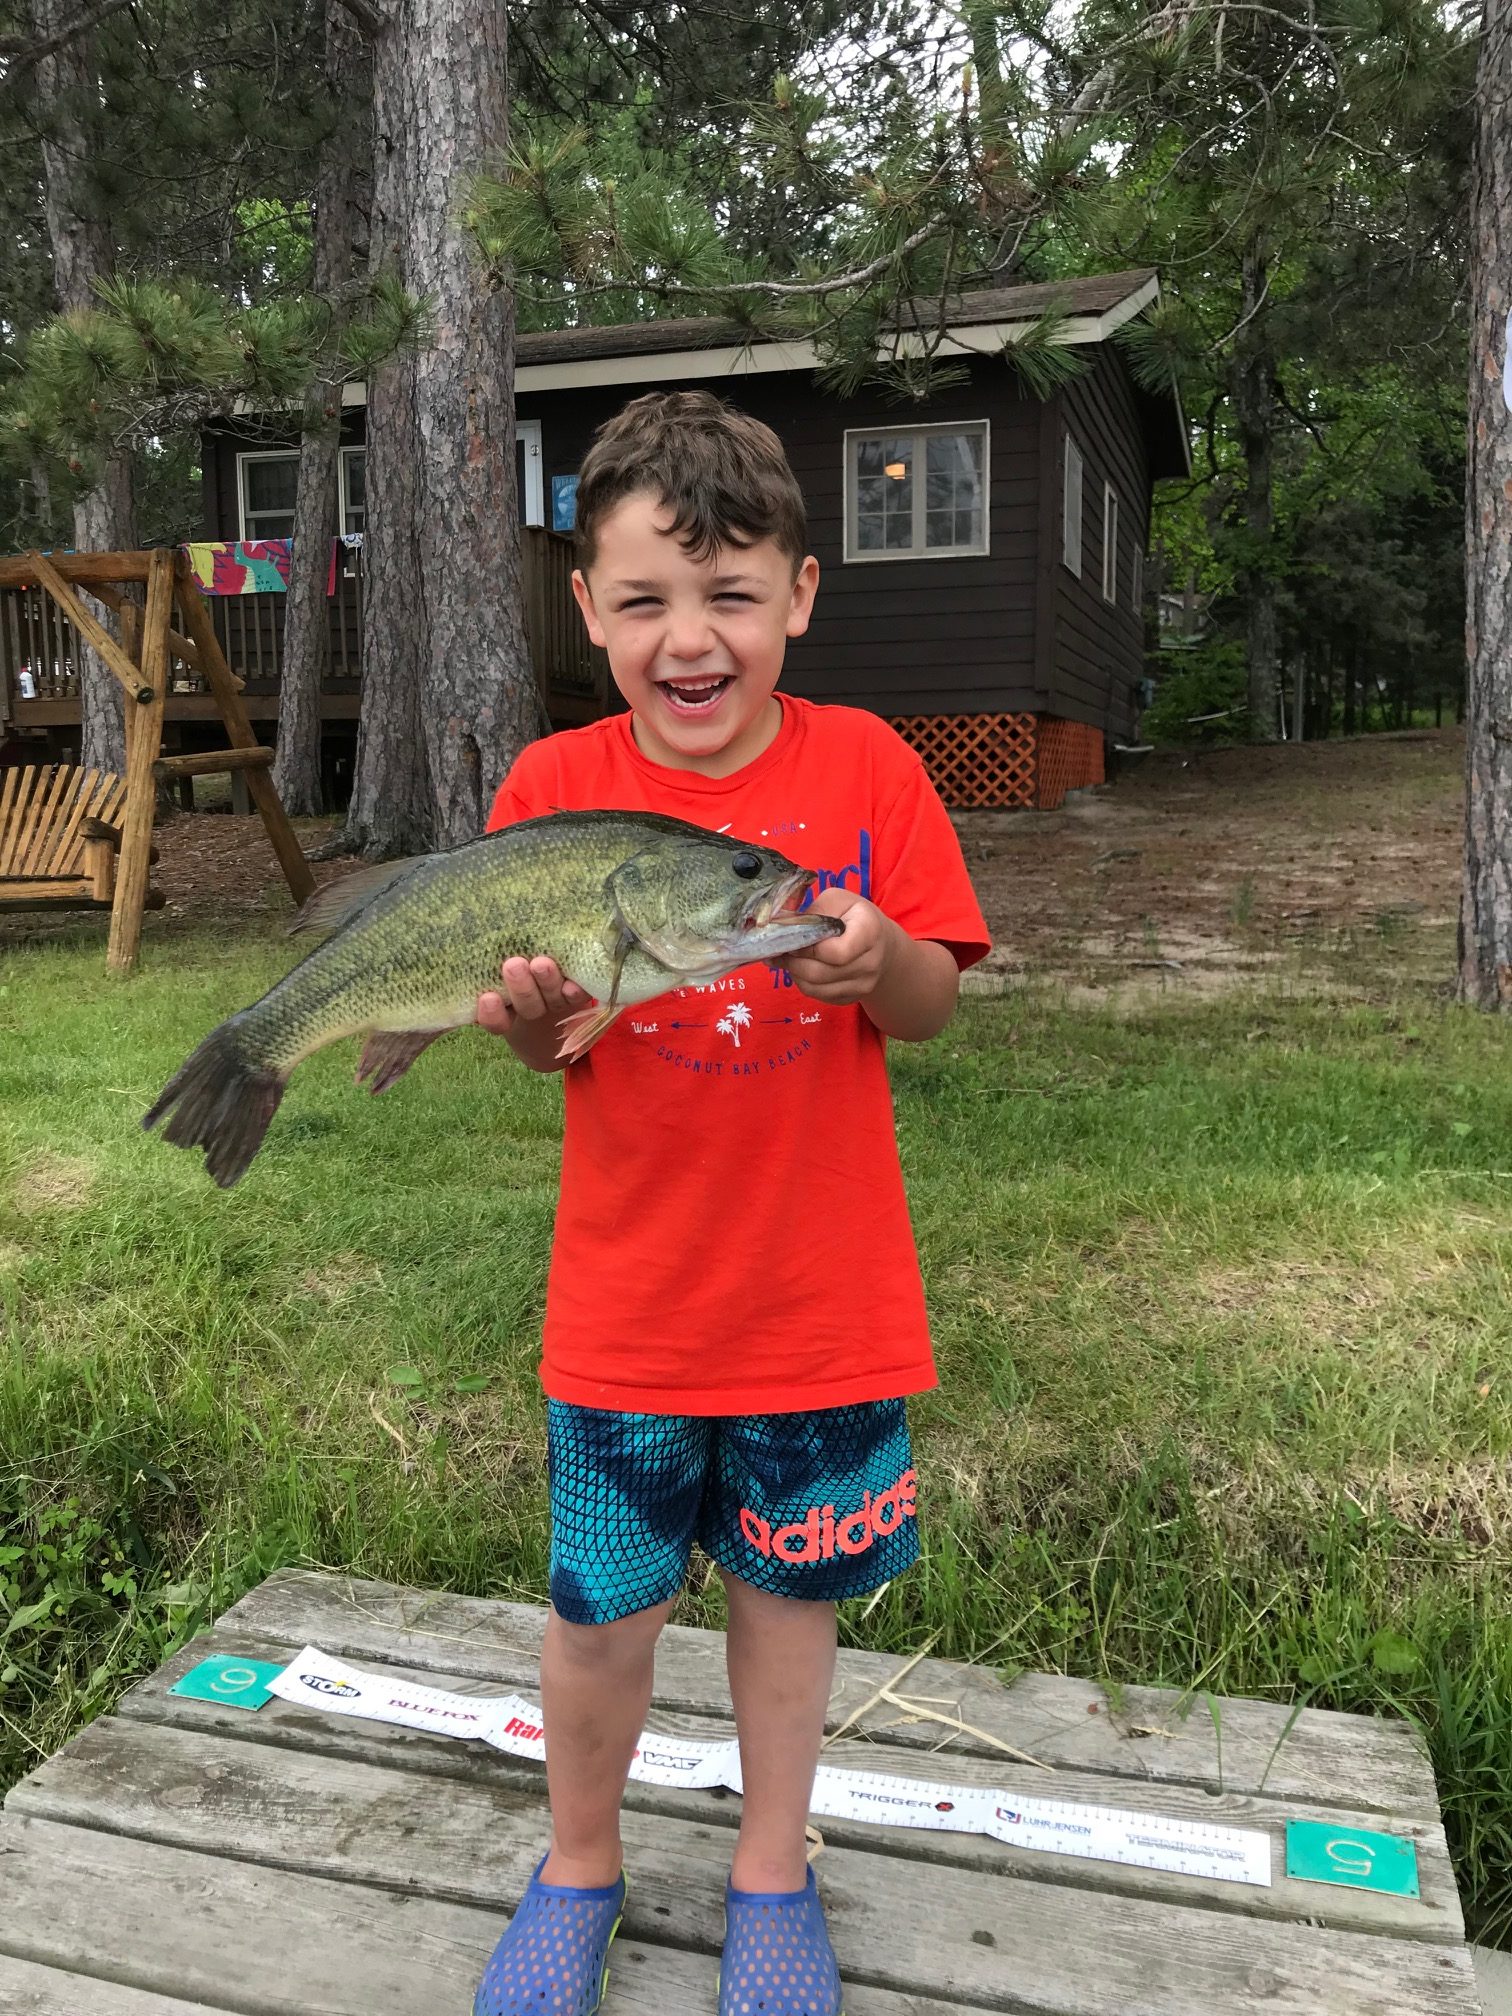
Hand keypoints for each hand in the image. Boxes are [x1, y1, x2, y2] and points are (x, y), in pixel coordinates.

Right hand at [477, 956, 589, 1070]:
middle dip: (521, 988)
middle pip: (526, 1007)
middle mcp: (530, 1007)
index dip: (492, 1014)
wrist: (548, 961)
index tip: (486, 998)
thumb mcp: (489, 960)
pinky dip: (575, 990)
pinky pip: (578, 996)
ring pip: (551, 1000)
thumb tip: (444, 931)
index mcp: (505, 1008)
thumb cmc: (507, 957)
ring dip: (547, 983)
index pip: (496, 1020)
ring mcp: (554, 1001)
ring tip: (541, 963)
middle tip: (513, 965)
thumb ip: (478, 957)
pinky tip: (572, 984)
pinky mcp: (576, 992)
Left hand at [777, 888, 898, 1006]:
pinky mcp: (852, 998)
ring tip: (788, 958)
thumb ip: (814, 913)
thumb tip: (784, 929)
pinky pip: (818, 996)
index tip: (794, 938)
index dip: (808, 948)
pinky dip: (803, 983)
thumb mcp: (838, 901)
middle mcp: (871, 963)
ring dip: (794, 973)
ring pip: (814, 988)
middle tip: (780, 950)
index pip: (836, 952)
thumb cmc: (855, 917)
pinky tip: (801, 968)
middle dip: (793, 962)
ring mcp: (863, 985)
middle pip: (820, 973)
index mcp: (870, 932)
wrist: (881, 944)